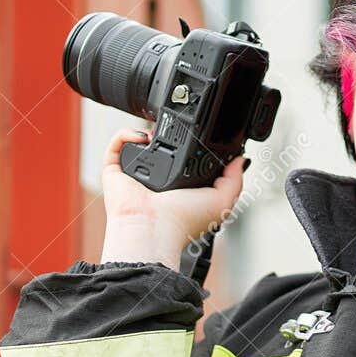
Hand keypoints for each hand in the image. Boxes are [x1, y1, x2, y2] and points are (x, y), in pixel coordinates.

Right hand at [99, 128, 245, 268]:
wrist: (153, 228)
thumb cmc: (183, 222)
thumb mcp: (222, 201)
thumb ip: (235, 180)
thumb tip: (240, 160)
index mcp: (178, 189)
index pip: (182, 163)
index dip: (188, 147)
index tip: (195, 134)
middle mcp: (155, 182)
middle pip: (158, 150)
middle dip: (164, 135)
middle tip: (173, 128)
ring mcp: (133, 177)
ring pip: (135, 145)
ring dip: (146, 132)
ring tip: (156, 131)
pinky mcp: (114, 173)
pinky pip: (115, 146)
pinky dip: (125, 135)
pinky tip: (142, 137)